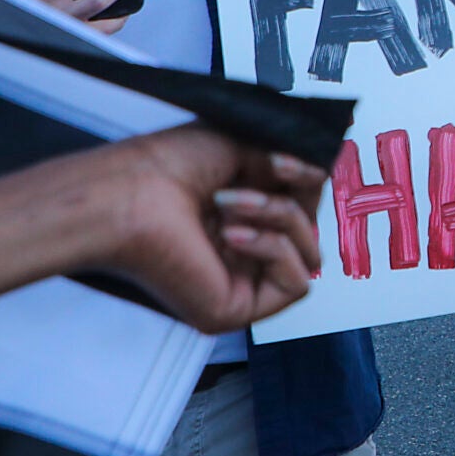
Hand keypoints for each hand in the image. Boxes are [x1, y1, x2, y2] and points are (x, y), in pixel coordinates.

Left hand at [94, 126, 327, 329]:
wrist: (129, 193)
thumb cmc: (166, 166)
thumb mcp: (243, 147)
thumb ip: (289, 162)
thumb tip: (326, 167)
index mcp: (241, 213)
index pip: (302, 204)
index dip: (308, 181)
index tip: (289, 158)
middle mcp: (242, 250)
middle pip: (311, 228)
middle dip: (294, 196)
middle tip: (268, 171)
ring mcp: (240, 280)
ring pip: (308, 254)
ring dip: (279, 217)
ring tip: (231, 203)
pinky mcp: (237, 308)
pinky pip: (295, 283)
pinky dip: (273, 249)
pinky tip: (232, 235)